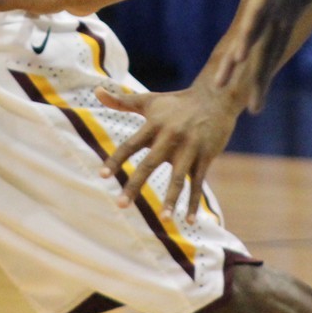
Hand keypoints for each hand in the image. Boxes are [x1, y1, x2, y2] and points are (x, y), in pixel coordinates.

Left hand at [95, 82, 239, 222]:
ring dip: (171, 200)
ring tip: (164, 220)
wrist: (215, 97)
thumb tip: (96, 91)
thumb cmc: (177, 102)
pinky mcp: (206, 157)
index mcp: (154, 125)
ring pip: (178, 178)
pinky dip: (193, 202)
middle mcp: (170, 137)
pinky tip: (188, 221)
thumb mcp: (150, 100)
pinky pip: (198, 183)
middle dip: (135, 185)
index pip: (130, 145)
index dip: (116, 160)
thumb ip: (121, 101)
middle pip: (150, 164)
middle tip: (120, 205)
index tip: (102, 175)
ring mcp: (190, 148)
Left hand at [215, 0, 311, 108]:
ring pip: (251, 28)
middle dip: (246, 73)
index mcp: (291, 8)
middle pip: (257, 44)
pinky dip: (250, 29)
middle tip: (235, 102)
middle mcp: (276, 0)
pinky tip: (240, 50)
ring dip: (239, 55)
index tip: (256, 106)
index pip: (274, 49)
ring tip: (224, 80)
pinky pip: (259, 6)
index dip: (264, 76)